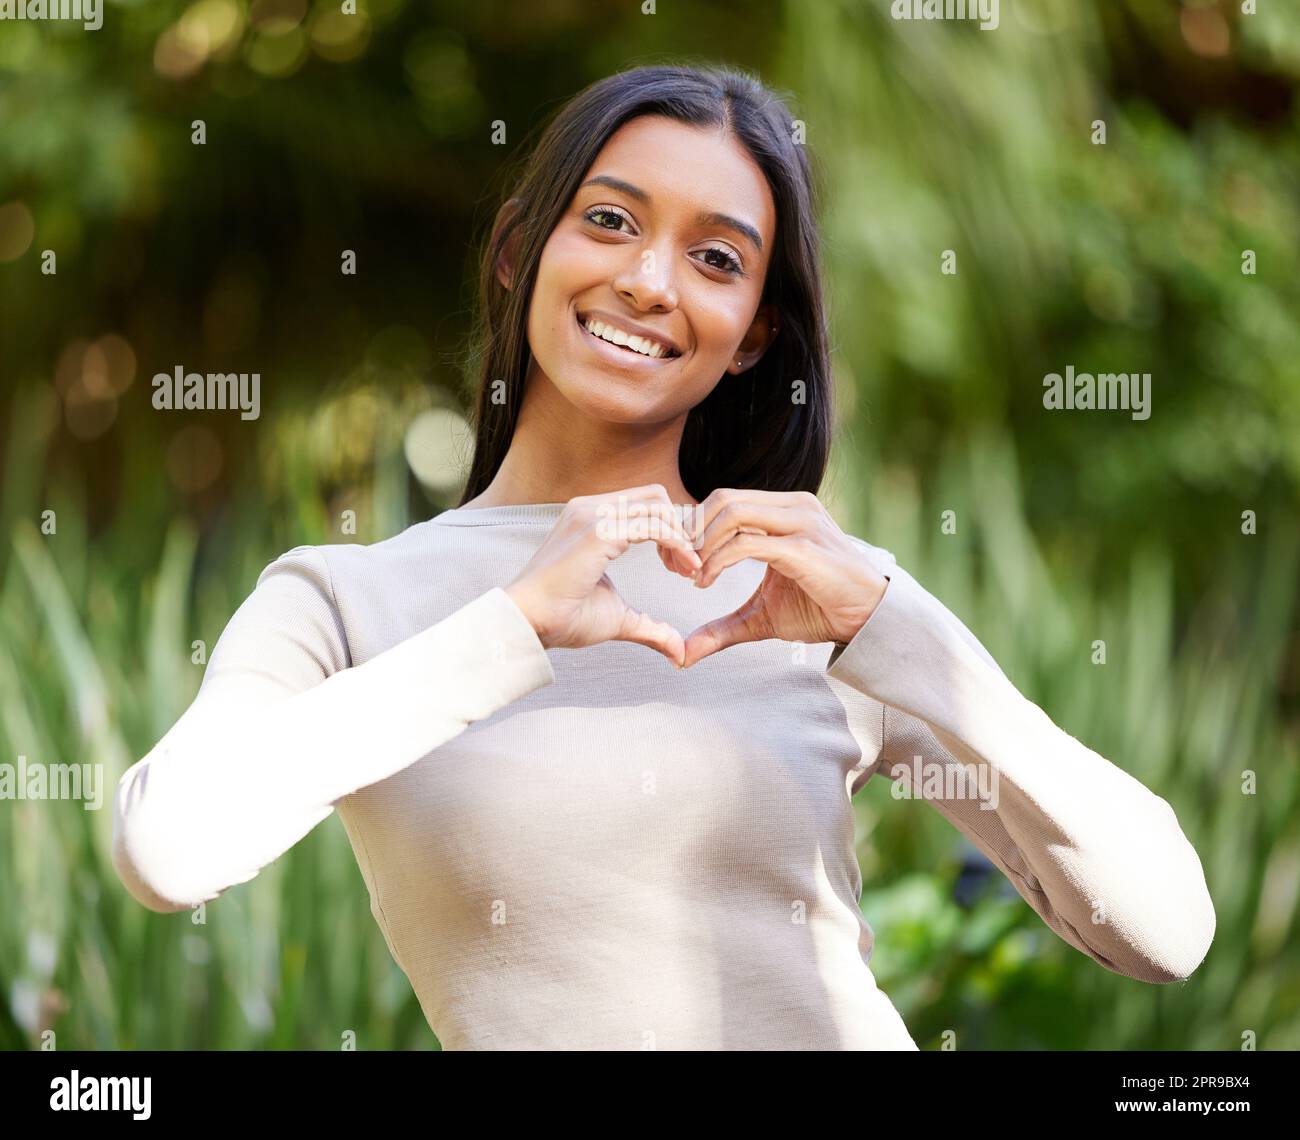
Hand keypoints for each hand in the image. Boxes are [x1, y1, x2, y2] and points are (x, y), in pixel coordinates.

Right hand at [505, 484, 701, 667]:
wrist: (531, 622)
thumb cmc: (564, 618)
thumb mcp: (617, 616)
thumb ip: (648, 625)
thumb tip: (677, 650)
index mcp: (590, 518)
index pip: (645, 503)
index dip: (671, 530)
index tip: (680, 565)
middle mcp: (591, 508)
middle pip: (656, 497)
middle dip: (681, 528)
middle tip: (688, 566)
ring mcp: (593, 515)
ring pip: (658, 506)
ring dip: (681, 537)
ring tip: (686, 570)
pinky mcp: (598, 532)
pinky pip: (652, 524)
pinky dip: (676, 543)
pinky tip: (681, 568)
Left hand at [681, 489, 888, 668]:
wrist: (867, 620)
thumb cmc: (819, 610)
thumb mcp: (761, 617)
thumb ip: (722, 628)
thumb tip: (683, 655)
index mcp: (783, 510)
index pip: (724, 500)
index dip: (694, 527)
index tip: (676, 562)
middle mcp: (792, 506)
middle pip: (722, 499)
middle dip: (691, 531)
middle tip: (677, 566)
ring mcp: (800, 522)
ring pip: (731, 512)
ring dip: (701, 543)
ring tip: (692, 574)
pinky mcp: (802, 546)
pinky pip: (746, 542)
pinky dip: (717, 560)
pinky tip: (704, 582)